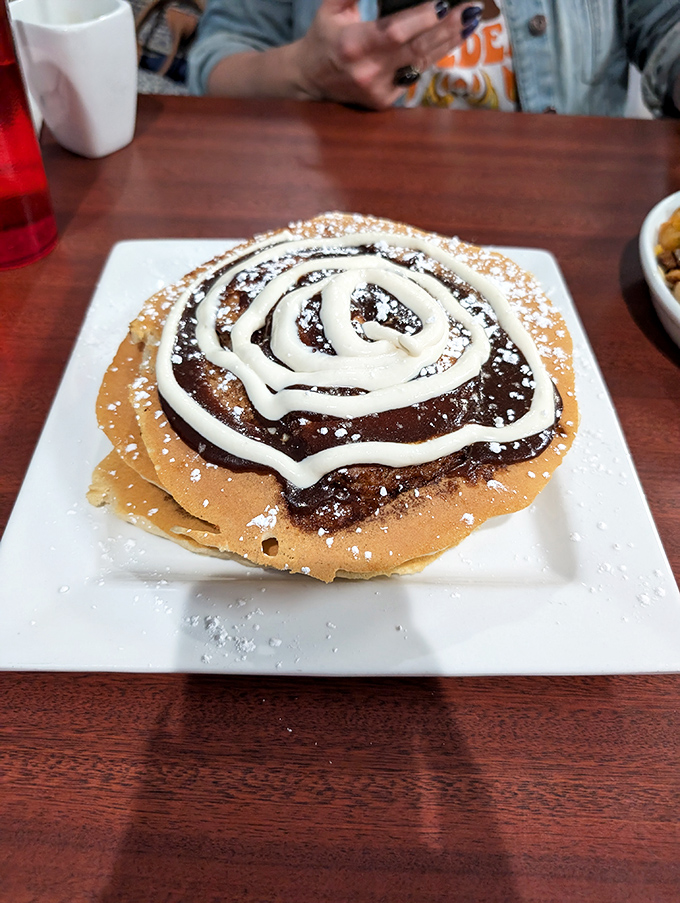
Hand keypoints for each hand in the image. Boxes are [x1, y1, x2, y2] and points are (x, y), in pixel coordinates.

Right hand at [291, 0, 481, 109]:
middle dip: (447, 28)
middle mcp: (368, 72)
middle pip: (416, 49)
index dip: (422, 19)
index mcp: (353, 45)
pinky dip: (432, 57)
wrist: (310, 79)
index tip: (443, 3)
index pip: (394, 32)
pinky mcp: (384, 102)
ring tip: (470, 22)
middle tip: (471, 9)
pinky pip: (414, 75)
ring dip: (449, 42)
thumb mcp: (332, 6)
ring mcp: (378, 90)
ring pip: (421, 64)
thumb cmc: (324, 36)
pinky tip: (450, 40)